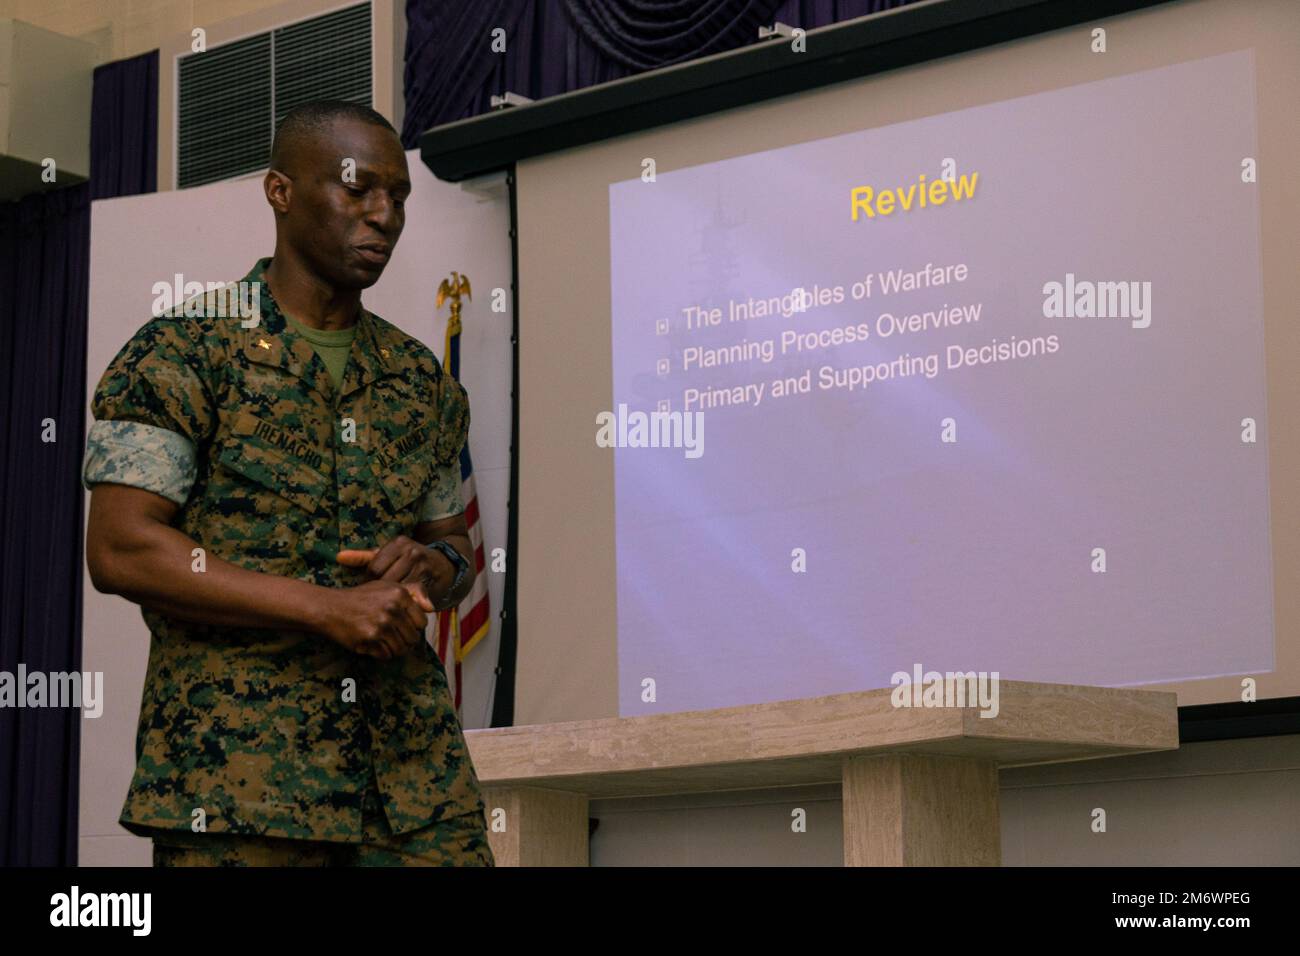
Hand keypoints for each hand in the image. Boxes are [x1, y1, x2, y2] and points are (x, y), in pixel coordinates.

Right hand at [320, 579, 427, 660]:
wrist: (330, 608)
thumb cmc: (361, 598)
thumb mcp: (387, 586)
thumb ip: (413, 592)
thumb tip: (432, 608)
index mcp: (400, 594)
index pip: (422, 622)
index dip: (412, 627)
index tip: (400, 626)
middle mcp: (393, 608)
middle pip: (413, 638)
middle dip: (403, 640)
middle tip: (389, 636)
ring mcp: (382, 624)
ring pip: (401, 649)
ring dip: (392, 649)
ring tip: (381, 641)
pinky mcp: (371, 638)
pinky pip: (387, 655)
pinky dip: (380, 653)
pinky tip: (371, 644)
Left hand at [335, 536, 453, 613]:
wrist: (444, 565)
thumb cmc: (408, 561)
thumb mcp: (388, 555)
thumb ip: (363, 557)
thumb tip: (339, 557)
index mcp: (399, 543)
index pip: (374, 568)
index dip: (369, 583)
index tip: (369, 590)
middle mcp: (412, 553)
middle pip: (386, 581)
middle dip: (379, 594)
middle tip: (375, 602)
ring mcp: (423, 568)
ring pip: (398, 592)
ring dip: (392, 602)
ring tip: (386, 606)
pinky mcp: (432, 583)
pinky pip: (412, 600)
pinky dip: (405, 606)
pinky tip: (400, 608)